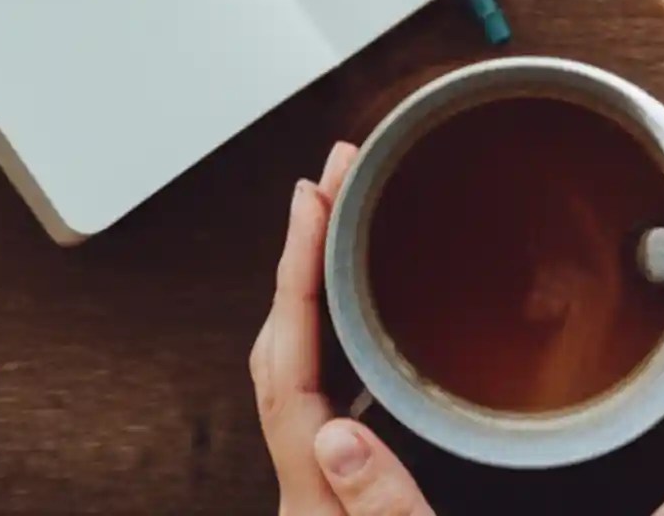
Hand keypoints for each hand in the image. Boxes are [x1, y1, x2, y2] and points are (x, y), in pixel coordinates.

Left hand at [250, 142, 435, 514]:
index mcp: (312, 497)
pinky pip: (328, 383)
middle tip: (337, 180)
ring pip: (298, 362)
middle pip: (281, 348)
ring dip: (317, 284)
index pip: (289, 367)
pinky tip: (367, 309)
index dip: (298, 274)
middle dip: (301, 254)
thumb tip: (339, 435)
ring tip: (347, 218)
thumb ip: (383, 505)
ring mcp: (319, 477)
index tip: (313, 200)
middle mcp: (305, 479)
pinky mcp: (344, 478)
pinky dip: (340, 326)